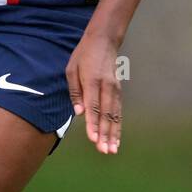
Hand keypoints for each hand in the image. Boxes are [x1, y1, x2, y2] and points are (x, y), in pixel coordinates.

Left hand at [65, 27, 122, 154]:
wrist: (103, 41)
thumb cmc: (83, 56)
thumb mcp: (72, 70)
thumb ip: (75, 92)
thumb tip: (79, 113)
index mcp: (92, 80)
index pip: (93, 106)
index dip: (93, 124)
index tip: (93, 138)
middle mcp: (106, 86)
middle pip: (106, 114)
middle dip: (105, 134)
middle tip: (104, 150)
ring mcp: (115, 89)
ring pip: (115, 115)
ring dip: (113, 134)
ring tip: (112, 150)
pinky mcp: (119, 91)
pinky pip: (119, 111)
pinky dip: (118, 126)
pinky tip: (116, 138)